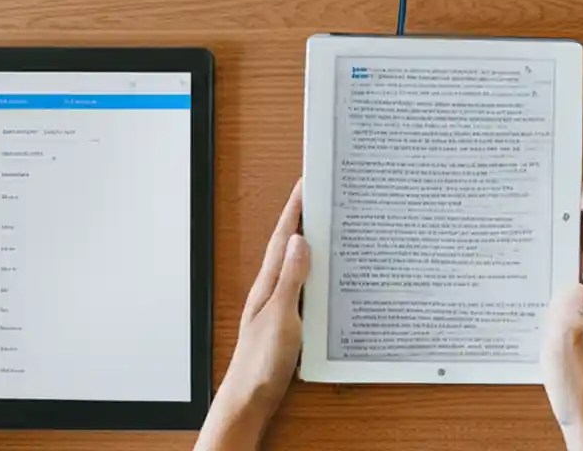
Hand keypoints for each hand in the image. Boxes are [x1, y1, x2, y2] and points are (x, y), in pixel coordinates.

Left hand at [196, 181, 309, 450]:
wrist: (250, 398)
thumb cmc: (261, 361)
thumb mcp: (280, 316)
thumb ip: (291, 279)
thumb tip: (299, 240)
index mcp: (268, 284)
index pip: (283, 238)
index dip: (294, 210)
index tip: (306, 183)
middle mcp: (272, 290)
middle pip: (290, 248)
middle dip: (305, 221)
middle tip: (324, 197)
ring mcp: (279, 306)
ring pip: (299, 267)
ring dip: (312, 246)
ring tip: (332, 227)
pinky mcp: (288, 323)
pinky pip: (306, 289)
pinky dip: (317, 275)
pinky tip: (329, 278)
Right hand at [542, 184, 582, 450]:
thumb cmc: (575, 381)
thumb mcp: (561, 333)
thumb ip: (565, 298)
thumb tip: (569, 280)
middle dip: (579, 236)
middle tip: (560, 213)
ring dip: (569, 264)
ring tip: (546, 249)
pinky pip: (580, 299)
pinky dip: (564, 288)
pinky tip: (546, 292)